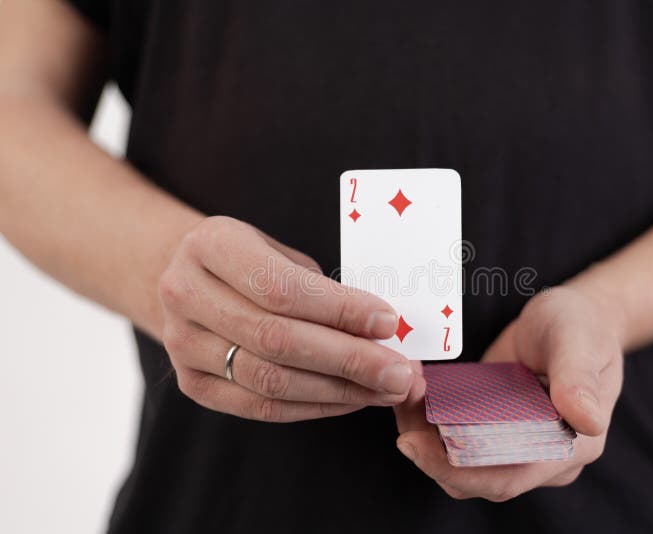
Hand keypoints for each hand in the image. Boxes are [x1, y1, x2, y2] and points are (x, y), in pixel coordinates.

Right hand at [158, 216, 413, 421]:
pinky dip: (313, 407)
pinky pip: (259, 407)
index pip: (281, 287)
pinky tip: (351, 400)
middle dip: (349, 360)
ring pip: (269, 380)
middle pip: (276, 339)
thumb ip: (320, 287)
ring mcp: (181, 343)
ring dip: (338, 390)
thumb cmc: (252, 261)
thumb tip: (382, 330)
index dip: (339, 310)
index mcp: (210, 244)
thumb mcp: (280, 251)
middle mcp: (184, 293)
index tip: (388, 323)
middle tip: (400, 372)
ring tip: (384, 389)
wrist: (188, 279)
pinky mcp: (192, 383)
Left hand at [394, 286, 624, 500]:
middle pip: (472, 474)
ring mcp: (512, 444)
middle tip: (400, 401)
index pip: (507, 478)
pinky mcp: (490, 426)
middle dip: (427, 447)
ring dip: (422, 429)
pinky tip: (413, 386)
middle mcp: (539, 457)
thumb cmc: (583, 327)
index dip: (457, 470)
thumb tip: (586, 420)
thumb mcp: (579, 341)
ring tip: (403, 387)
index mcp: (570, 447)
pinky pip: (453, 434)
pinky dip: (427, 415)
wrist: (573, 318)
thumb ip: (578, 378)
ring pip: (455, 458)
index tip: (413, 444)